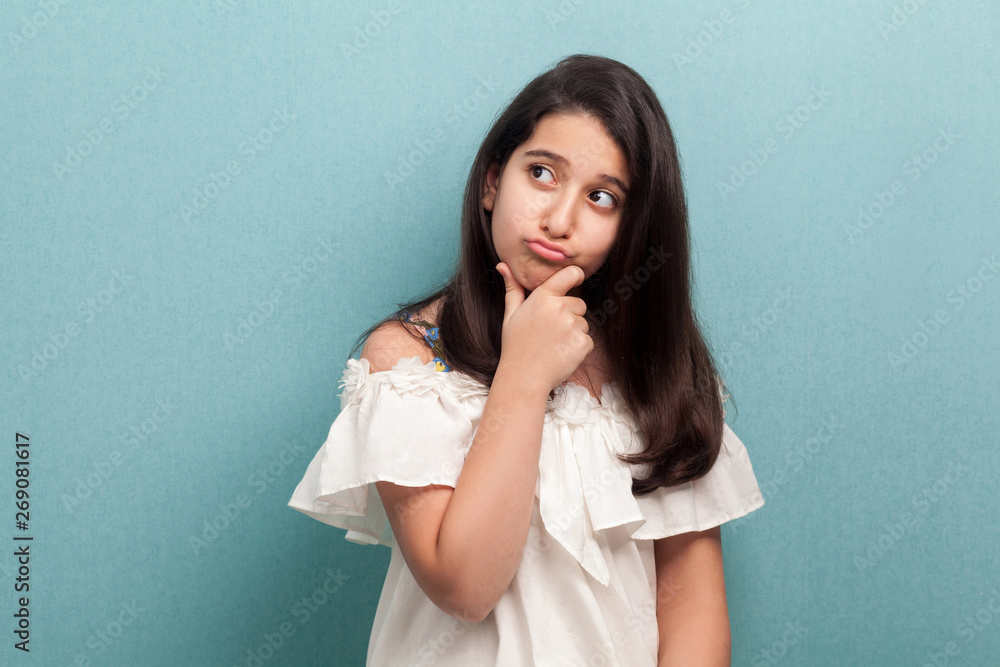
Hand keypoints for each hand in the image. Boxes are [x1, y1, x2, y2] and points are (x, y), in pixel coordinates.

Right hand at [495, 262, 592, 393]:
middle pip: (578, 303)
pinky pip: (587, 340)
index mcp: (542, 297)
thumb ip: (512, 288)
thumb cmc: (515, 346)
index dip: (576, 275)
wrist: (523, 378)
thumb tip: (502, 265)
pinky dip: (578, 348)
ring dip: (573, 332)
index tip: (575, 280)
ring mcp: (573, 326)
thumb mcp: (510, 315)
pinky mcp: (583, 343)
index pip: (571, 274)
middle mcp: (560, 308)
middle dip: (569, 315)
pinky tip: (561, 354)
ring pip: (583, 323)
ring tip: (553, 344)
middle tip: (550, 332)